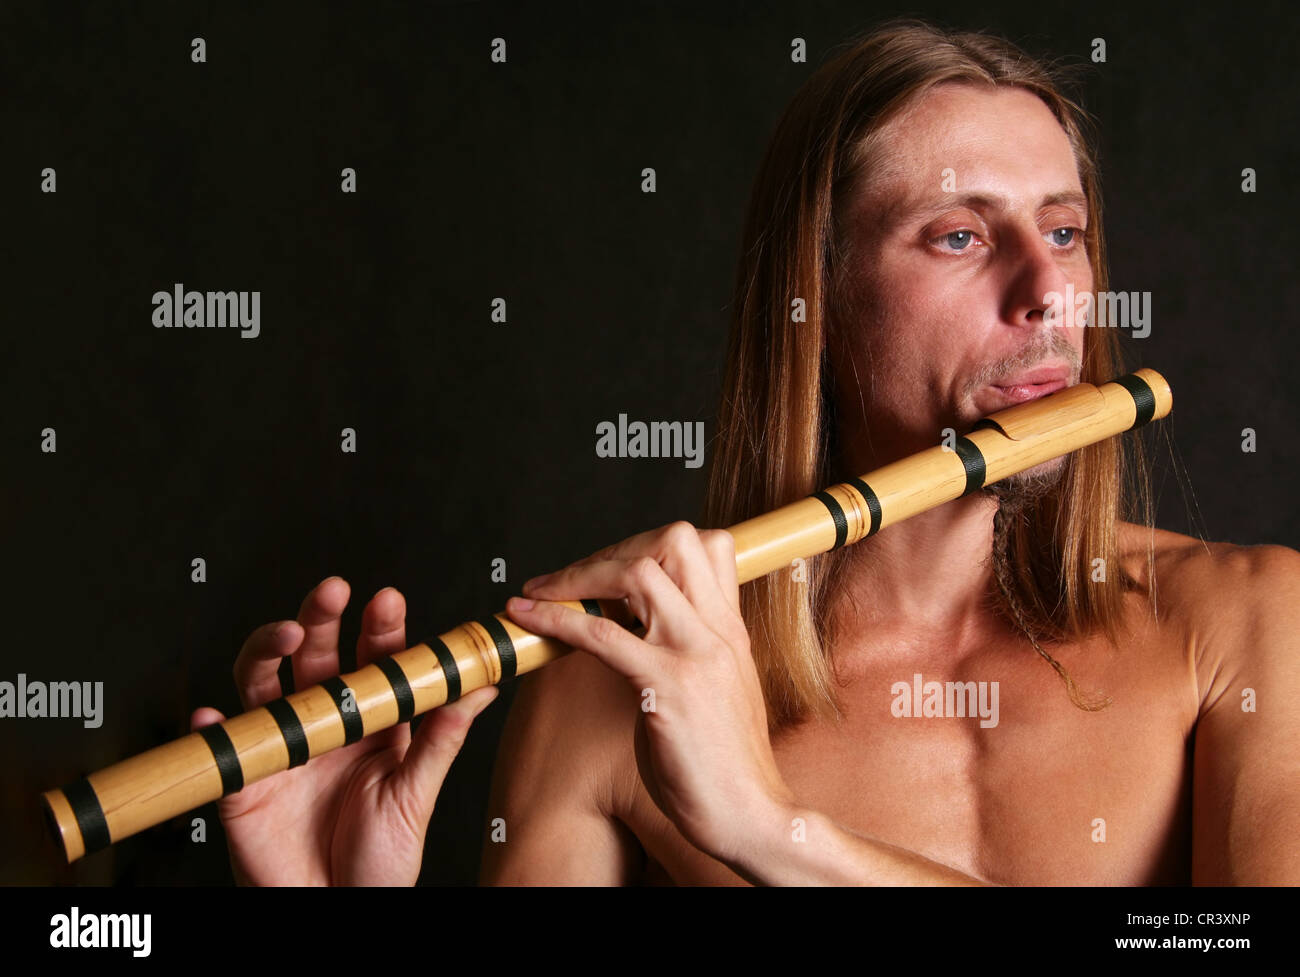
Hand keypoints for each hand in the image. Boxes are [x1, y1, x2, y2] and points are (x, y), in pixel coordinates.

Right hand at [191, 577, 497, 884]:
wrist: (340, 913)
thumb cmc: (382, 861)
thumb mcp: (416, 794)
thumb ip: (442, 739)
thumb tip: (483, 685)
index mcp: (370, 724)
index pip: (373, 661)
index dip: (378, 628)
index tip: (387, 600)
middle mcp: (323, 726)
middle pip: (313, 658)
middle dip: (319, 619)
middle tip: (331, 593)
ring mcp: (281, 751)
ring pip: (263, 687)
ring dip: (265, 654)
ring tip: (282, 636)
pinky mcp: (244, 787)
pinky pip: (224, 754)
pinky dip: (214, 732)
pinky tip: (215, 716)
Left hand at [504, 522, 794, 865]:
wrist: (753, 815)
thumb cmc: (726, 762)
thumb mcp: (715, 688)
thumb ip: (687, 652)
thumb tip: (636, 630)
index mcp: (729, 628)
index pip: (707, 545)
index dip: (651, 544)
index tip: (609, 570)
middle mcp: (717, 630)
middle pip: (674, 539)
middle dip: (613, 548)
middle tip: (572, 578)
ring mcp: (695, 654)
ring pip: (638, 572)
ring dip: (580, 574)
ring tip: (541, 592)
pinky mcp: (669, 688)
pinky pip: (604, 636)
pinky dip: (557, 620)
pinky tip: (527, 618)